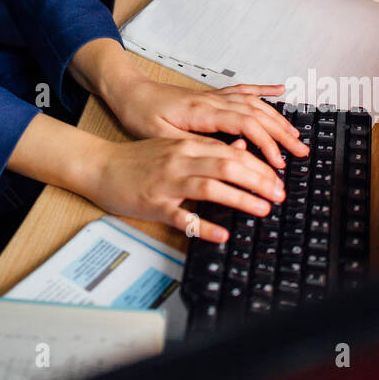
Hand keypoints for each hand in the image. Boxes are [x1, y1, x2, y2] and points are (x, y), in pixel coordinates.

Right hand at [89, 131, 287, 241]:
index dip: (259, 164)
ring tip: (262, 209)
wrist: (99, 165)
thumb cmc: (137, 159)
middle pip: (228, 165)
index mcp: (186, 145)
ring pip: (211, 187)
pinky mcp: (155, 204)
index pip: (232, 151)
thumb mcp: (174, 145)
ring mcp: (167, 183)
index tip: (277, 177)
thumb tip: (241, 149)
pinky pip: (182, 216)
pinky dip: (204, 226)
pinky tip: (222, 234)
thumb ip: (207, 147)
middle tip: (279, 194)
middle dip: (259, 180)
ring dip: (241, 199)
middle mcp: (180, 160)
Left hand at [108, 76, 307, 165]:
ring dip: (278, 118)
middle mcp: (212, 100)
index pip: (245, 125)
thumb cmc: (141, 115)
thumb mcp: (162, 138)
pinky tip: (280, 91)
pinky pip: (243, 90)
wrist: (130, 92)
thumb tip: (228, 153)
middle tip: (301, 153)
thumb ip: (195, 146)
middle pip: (257, 114)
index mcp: (201, 111)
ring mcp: (214, 95)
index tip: (277, 164)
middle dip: (282, 134)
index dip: (265, 145)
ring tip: (296, 135)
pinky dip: (264, 90)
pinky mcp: (212, 95)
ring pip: (255, 103)